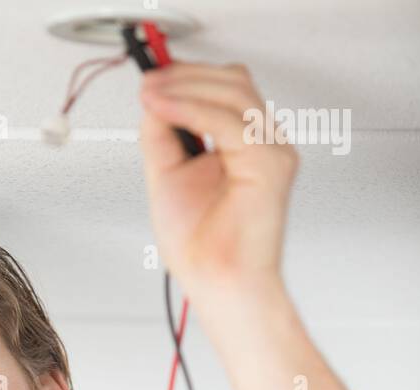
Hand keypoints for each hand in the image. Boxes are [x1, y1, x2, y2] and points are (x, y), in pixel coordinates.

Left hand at [138, 62, 298, 303]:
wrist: (218, 284)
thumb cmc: (202, 248)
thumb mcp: (167, 175)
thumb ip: (162, 134)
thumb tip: (153, 98)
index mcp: (242, 145)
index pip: (224, 90)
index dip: (188, 76)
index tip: (151, 78)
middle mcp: (262, 144)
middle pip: (231, 82)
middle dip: (184, 76)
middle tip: (147, 83)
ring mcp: (271, 151)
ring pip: (233, 92)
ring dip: (185, 87)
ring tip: (151, 96)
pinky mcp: (271, 163)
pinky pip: (231, 121)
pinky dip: (194, 109)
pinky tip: (167, 109)